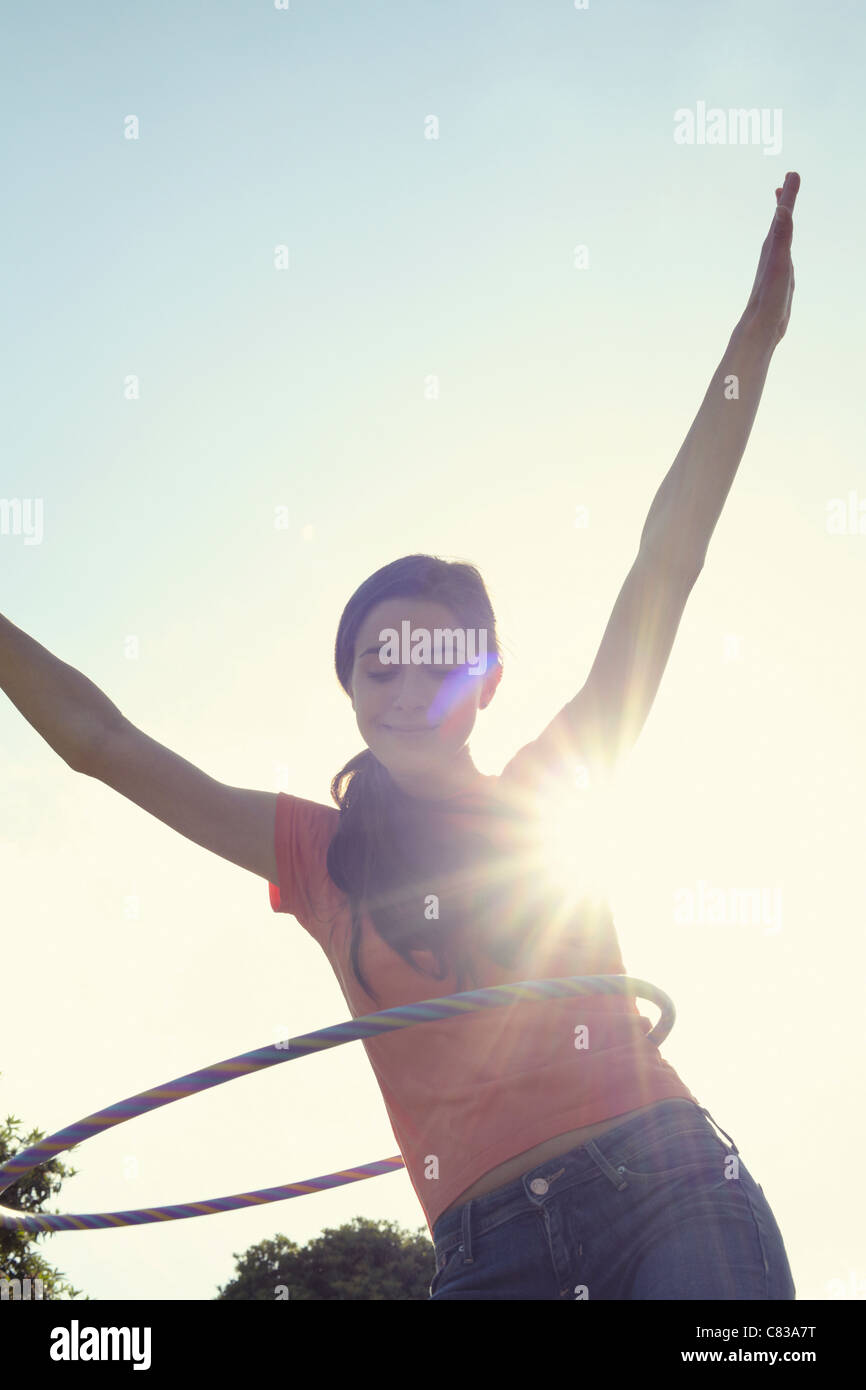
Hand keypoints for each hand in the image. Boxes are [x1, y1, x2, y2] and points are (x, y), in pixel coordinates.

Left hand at [741, 171, 799, 347]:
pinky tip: (785, 248)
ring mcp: (775, 265)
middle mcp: (771, 253)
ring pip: (780, 235)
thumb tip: (781, 209)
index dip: (788, 194)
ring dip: (782, 219)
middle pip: (780, 220)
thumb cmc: (770, 297)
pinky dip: (785, 243)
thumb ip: (781, 236)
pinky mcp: (778, 278)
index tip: (792, 173)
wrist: (760, 327)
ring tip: (783, 207)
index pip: (782, 214)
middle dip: (785, 199)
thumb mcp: (779, 263)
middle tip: (788, 179)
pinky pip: (783, 253)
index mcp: (772, 246)